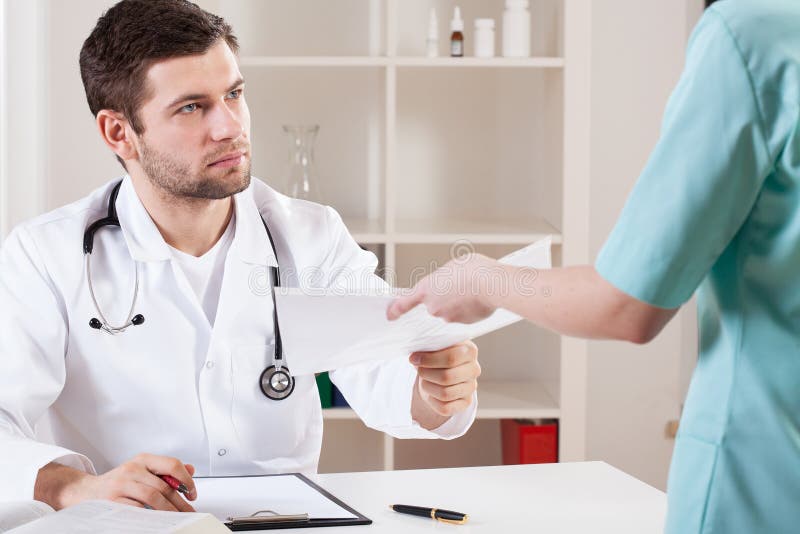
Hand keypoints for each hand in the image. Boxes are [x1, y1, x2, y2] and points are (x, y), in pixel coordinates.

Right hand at [35, 453, 196, 510]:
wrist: (84, 491)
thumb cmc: (118, 483)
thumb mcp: (141, 470)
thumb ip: (165, 470)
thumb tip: (191, 470)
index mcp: (143, 459)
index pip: (172, 464)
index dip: (186, 480)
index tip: (193, 494)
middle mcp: (132, 468)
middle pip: (164, 486)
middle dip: (180, 502)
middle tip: (189, 512)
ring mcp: (121, 484)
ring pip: (153, 497)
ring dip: (168, 510)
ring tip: (176, 518)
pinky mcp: (113, 500)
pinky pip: (137, 509)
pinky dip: (150, 515)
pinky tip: (157, 520)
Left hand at [387, 253, 498, 322]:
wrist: (492, 284)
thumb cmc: (473, 270)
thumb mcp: (451, 267)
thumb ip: (443, 280)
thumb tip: (448, 290)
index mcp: (426, 289)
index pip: (404, 303)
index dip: (396, 309)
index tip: (390, 315)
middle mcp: (433, 306)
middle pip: (434, 303)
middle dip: (444, 297)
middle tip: (459, 285)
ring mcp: (448, 317)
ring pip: (450, 310)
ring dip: (457, 302)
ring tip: (471, 290)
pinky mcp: (463, 324)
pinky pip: (463, 316)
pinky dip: (468, 309)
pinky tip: (478, 299)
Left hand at [411, 341, 479, 424]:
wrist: (442, 370)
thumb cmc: (436, 355)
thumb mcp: (434, 346)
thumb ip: (428, 347)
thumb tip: (416, 357)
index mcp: (469, 351)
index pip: (451, 358)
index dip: (428, 359)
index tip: (413, 358)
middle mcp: (474, 369)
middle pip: (446, 377)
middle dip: (426, 373)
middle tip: (418, 369)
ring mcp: (471, 387)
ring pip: (445, 394)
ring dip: (427, 386)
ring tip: (424, 380)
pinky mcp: (465, 403)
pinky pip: (445, 408)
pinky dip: (432, 400)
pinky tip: (430, 392)